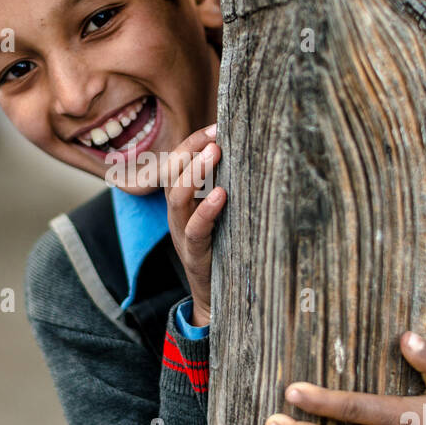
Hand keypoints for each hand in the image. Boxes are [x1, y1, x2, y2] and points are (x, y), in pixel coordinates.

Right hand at [157, 123, 225, 326]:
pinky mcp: (195, 254)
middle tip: (215, 133)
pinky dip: (206, 210)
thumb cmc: (223, 249)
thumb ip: (228, 188)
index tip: (218, 124)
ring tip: (215, 153)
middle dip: (191, 148)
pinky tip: (222, 195)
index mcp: (184, 201)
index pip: (178, 161)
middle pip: (171, 172)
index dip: (193, 141)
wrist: (218, 300)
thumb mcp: (223, 214)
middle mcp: (178, 214)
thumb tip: (254, 154)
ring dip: (195, 172)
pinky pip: (194, 229)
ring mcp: (183, 233)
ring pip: (177, 197)